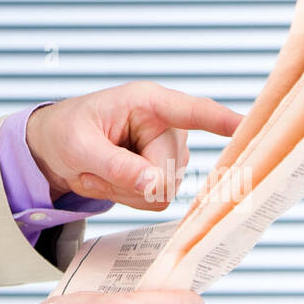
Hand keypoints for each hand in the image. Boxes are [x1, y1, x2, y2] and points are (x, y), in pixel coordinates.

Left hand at [25, 81, 242, 209]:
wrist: (54, 148)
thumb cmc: (66, 132)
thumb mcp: (80, 147)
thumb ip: (118, 165)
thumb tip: (155, 185)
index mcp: (147, 103)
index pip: (194, 112)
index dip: (224, 122)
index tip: (249, 128)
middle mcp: (166, 125)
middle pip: (169, 171)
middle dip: (130, 180)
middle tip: (95, 168)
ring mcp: (169, 150)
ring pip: (164, 191)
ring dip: (126, 189)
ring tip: (99, 169)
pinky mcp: (165, 171)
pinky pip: (156, 200)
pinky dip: (128, 196)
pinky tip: (109, 179)